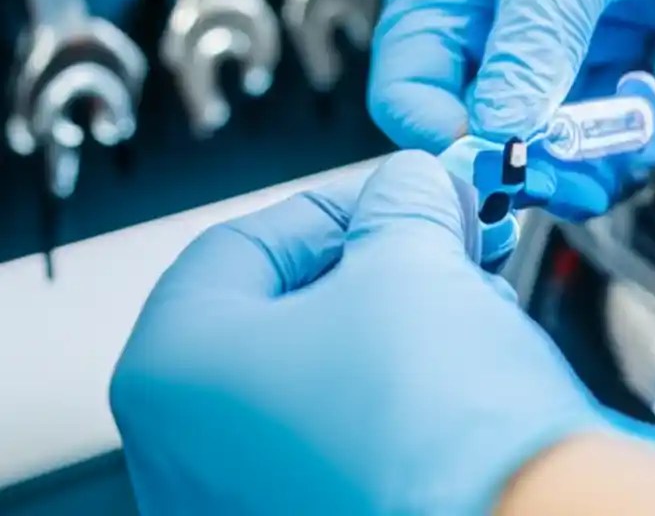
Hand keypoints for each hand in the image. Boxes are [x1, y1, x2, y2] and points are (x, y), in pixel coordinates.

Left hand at [111, 151, 654, 514]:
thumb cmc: (432, 422)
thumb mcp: (412, 262)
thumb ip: (401, 200)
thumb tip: (410, 184)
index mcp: (172, 371)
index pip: (242, 244)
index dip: (339, 203)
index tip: (401, 192)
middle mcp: (185, 449)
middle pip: (283, 312)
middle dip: (380, 262)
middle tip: (444, 237)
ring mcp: (245, 496)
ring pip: (321, 376)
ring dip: (397, 324)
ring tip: (469, 303)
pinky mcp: (318, 514)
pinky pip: (347, 435)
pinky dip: (399, 392)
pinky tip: (462, 373)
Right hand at [368, 0, 654, 217]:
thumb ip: (528, 45)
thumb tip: (501, 130)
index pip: (410, 90)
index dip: (447, 137)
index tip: (500, 166)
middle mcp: (488, 16)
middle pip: (482, 121)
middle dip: (526, 159)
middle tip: (570, 182)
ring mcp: (549, 34)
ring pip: (544, 130)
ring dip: (581, 158)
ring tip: (618, 159)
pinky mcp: (606, 45)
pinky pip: (598, 115)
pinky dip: (619, 137)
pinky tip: (642, 133)